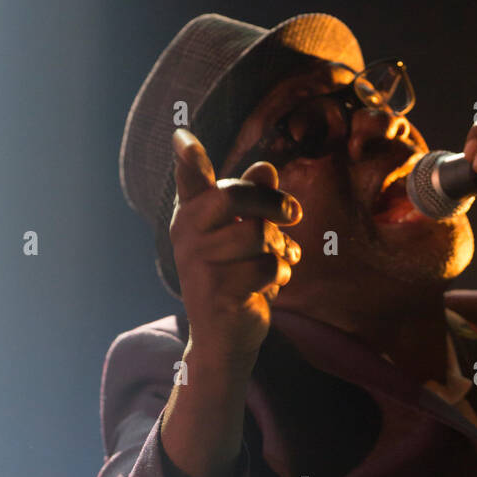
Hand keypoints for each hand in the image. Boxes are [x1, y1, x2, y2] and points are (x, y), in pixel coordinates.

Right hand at [169, 128, 302, 366]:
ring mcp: (199, 265)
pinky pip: (266, 268)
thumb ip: (253, 201)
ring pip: (257, 235)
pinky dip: (279, 275)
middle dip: (272, 204)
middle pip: (234, 198)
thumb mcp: (243, 236)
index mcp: (191, 215)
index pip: (189, 179)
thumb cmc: (234, 278)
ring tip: (280, 261)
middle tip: (295, 214)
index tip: (182, 137)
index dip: (188, 158)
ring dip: (279, 249)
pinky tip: (272, 285)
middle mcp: (187, 235)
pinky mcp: (218, 292)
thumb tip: (266, 167)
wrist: (225, 339)